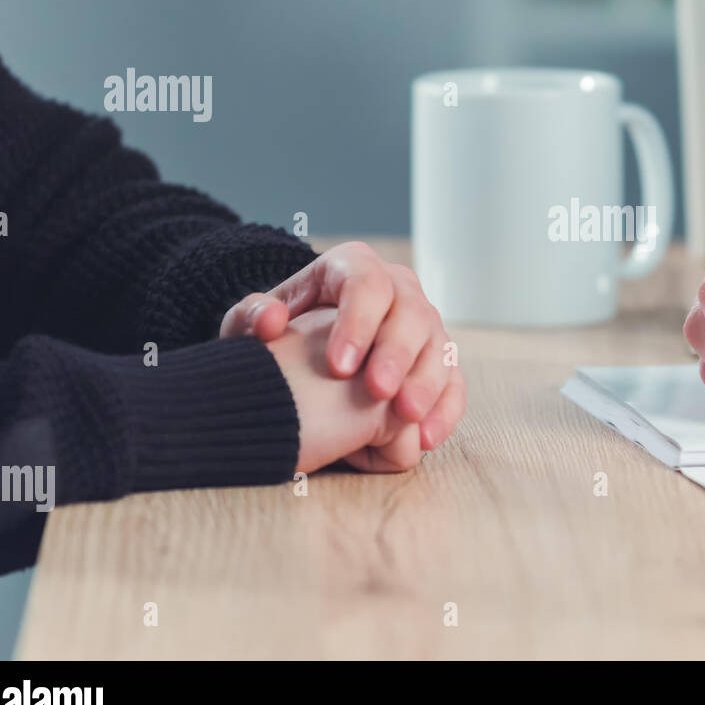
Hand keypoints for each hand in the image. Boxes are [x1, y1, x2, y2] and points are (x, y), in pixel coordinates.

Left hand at [220, 242, 462, 449]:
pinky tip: (426, 437)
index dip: (358, 322)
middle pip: (412, 311)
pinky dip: (444, 409)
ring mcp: (423, 325)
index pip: (366, 284)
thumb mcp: (250, 324)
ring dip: (427, 382)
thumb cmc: (277, 337)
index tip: (339, 368)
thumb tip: (272, 320)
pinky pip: (454, 382)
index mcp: (353, 268)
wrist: (300, 356)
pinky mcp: (438, 362)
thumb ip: (250, 316)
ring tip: (407, 417)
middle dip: (398, 353)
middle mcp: (397, 289)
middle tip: (379, 391)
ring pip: (440, 345)